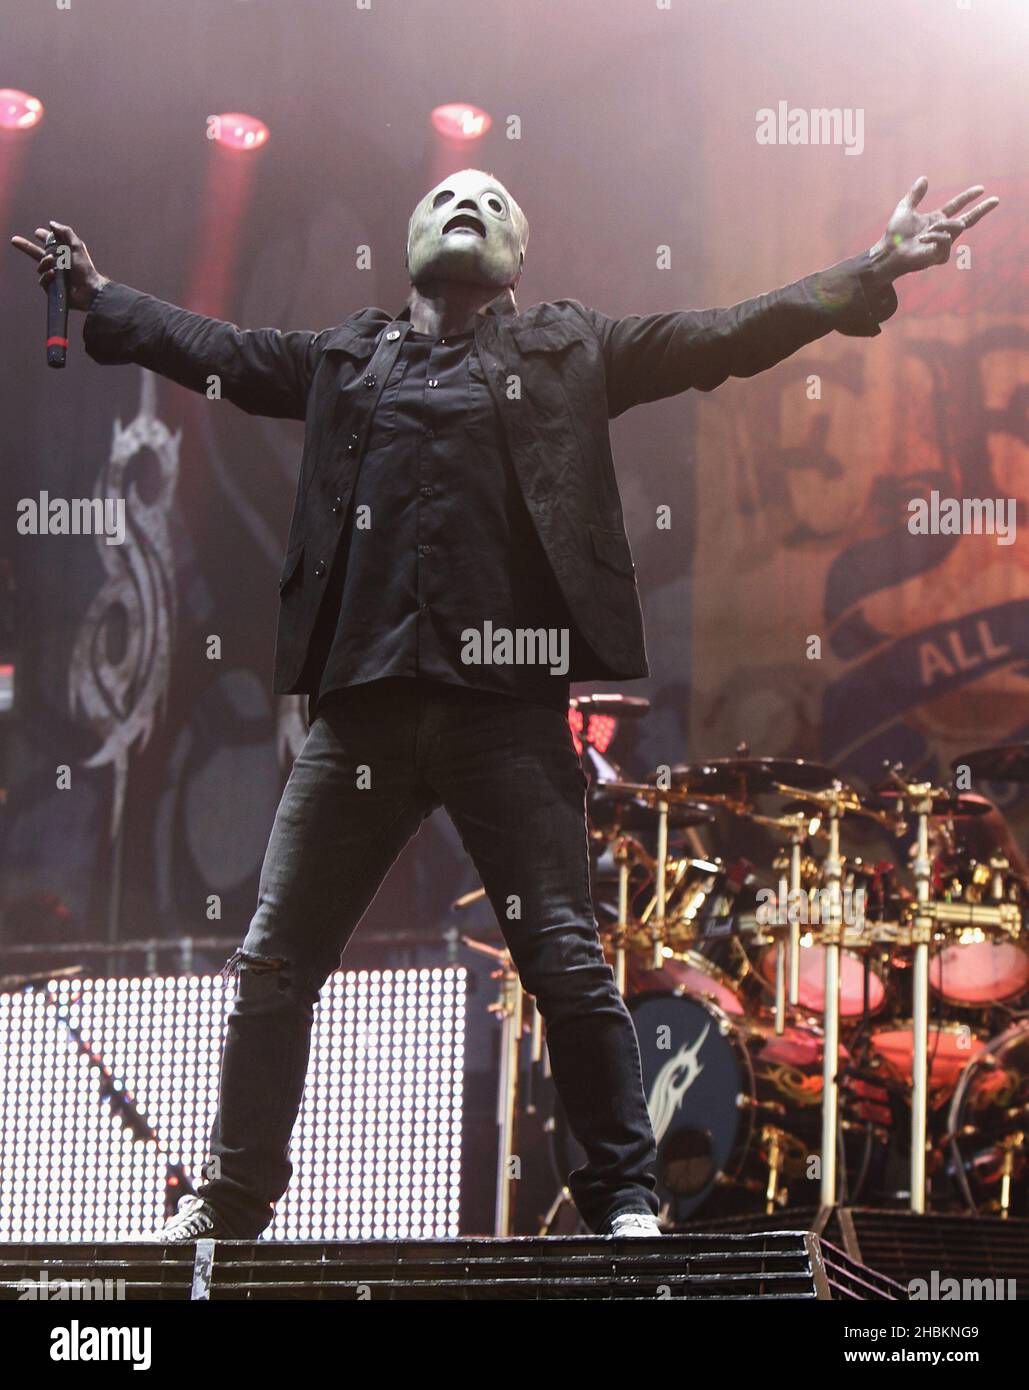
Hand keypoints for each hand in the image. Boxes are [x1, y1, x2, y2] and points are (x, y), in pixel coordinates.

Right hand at [9, 220, 108, 309]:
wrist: (89, 289)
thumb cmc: (85, 269)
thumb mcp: (77, 247)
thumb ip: (65, 233)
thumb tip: (51, 223)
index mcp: (62, 254)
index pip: (49, 243)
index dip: (43, 237)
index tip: (37, 232)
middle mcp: (56, 264)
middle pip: (36, 253)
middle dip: (25, 246)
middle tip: (14, 240)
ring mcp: (53, 276)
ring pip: (40, 266)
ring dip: (45, 262)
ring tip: (52, 261)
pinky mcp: (52, 288)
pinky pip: (43, 280)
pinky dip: (47, 275)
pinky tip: (53, 274)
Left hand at [869, 176, 998, 280]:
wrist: (888, 253)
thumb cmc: (895, 235)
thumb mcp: (905, 208)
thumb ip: (915, 195)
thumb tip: (924, 178)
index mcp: (936, 220)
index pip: (957, 206)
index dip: (968, 197)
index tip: (981, 189)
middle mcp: (942, 231)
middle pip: (968, 219)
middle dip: (982, 209)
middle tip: (996, 200)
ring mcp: (943, 245)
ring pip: (956, 227)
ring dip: (940, 226)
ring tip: (924, 233)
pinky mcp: (940, 256)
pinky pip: (946, 240)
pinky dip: (934, 237)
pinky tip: (923, 239)